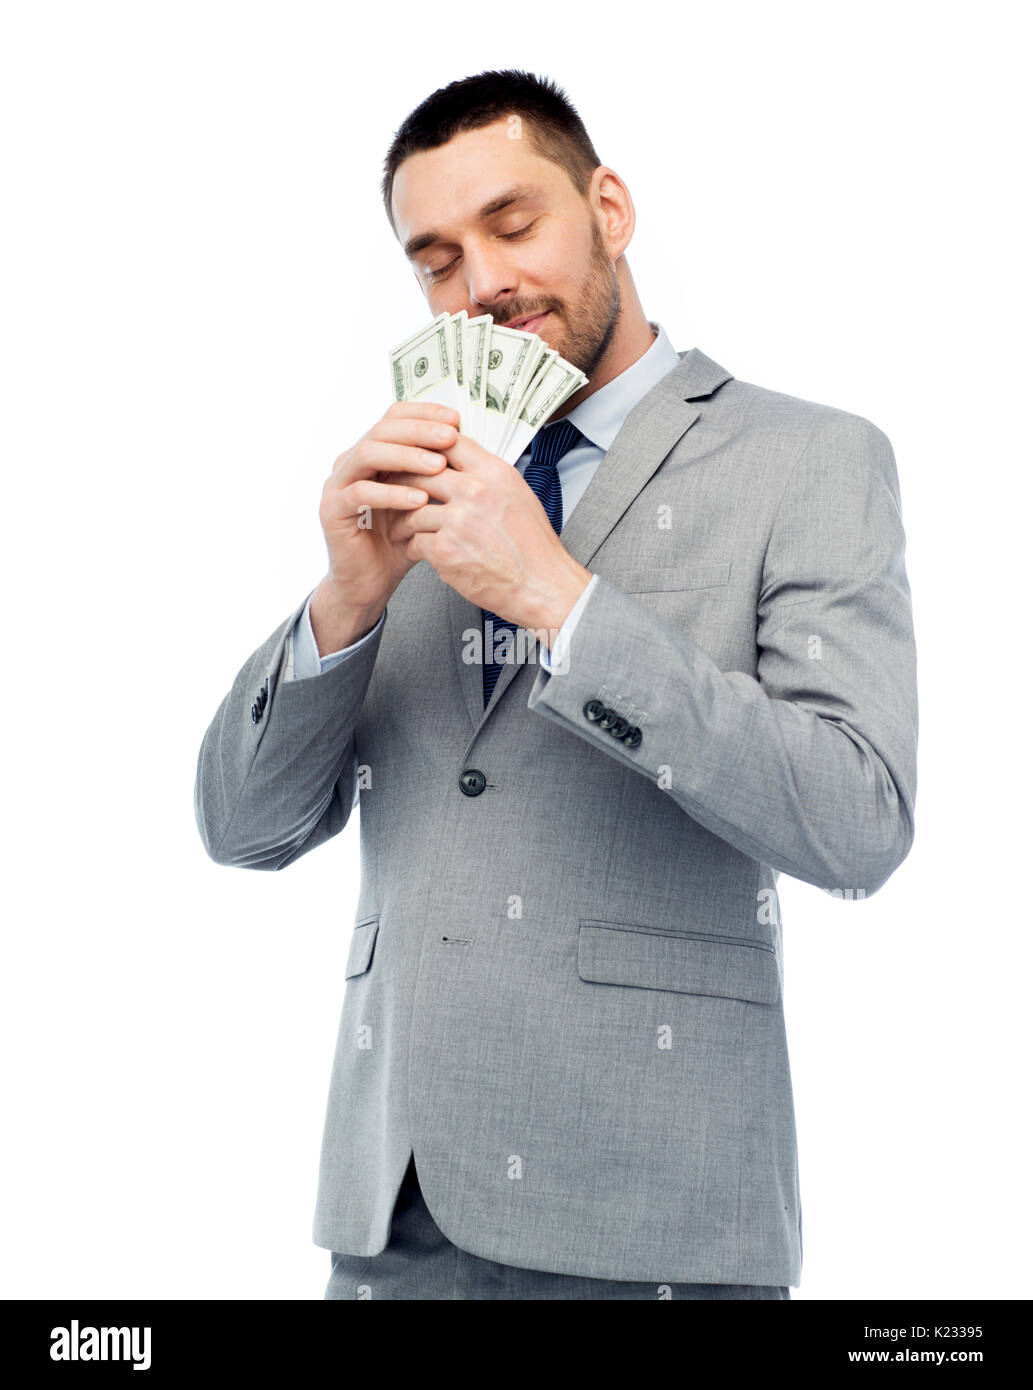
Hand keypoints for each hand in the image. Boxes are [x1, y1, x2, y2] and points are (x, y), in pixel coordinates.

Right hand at [318, 401, 458, 614]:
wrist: (371, 582)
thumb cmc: (399, 541)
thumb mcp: (424, 501)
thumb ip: (436, 473)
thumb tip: (471, 444)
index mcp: (373, 453)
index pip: (394, 417)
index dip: (424, 413)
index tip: (456, 420)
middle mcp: (351, 462)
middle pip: (382, 429)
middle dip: (419, 431)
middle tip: (450, 438)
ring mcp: (337, 484)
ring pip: (368, 454)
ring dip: (406, 457)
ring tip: (438, 467)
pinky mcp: (332, 510)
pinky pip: (360, 492)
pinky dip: (391, 494)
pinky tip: (419, 500)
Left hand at [387, 431, 591, 636]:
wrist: (541, 585)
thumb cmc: (533, 547)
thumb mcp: (519, 495)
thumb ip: (488, 477)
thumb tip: (464, 464)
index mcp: (494, 473)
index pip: (448, 442)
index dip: (426, 447)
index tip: (415, 456)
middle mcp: (475, 491)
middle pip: (421, 472)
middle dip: (403, 482)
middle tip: (393, 491)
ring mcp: (459, 520)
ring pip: (412, 509)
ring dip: (404, 521)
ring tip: (401, 528)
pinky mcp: (446, 550)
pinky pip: (415, 541)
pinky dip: (413, 548)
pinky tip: (418, 551)